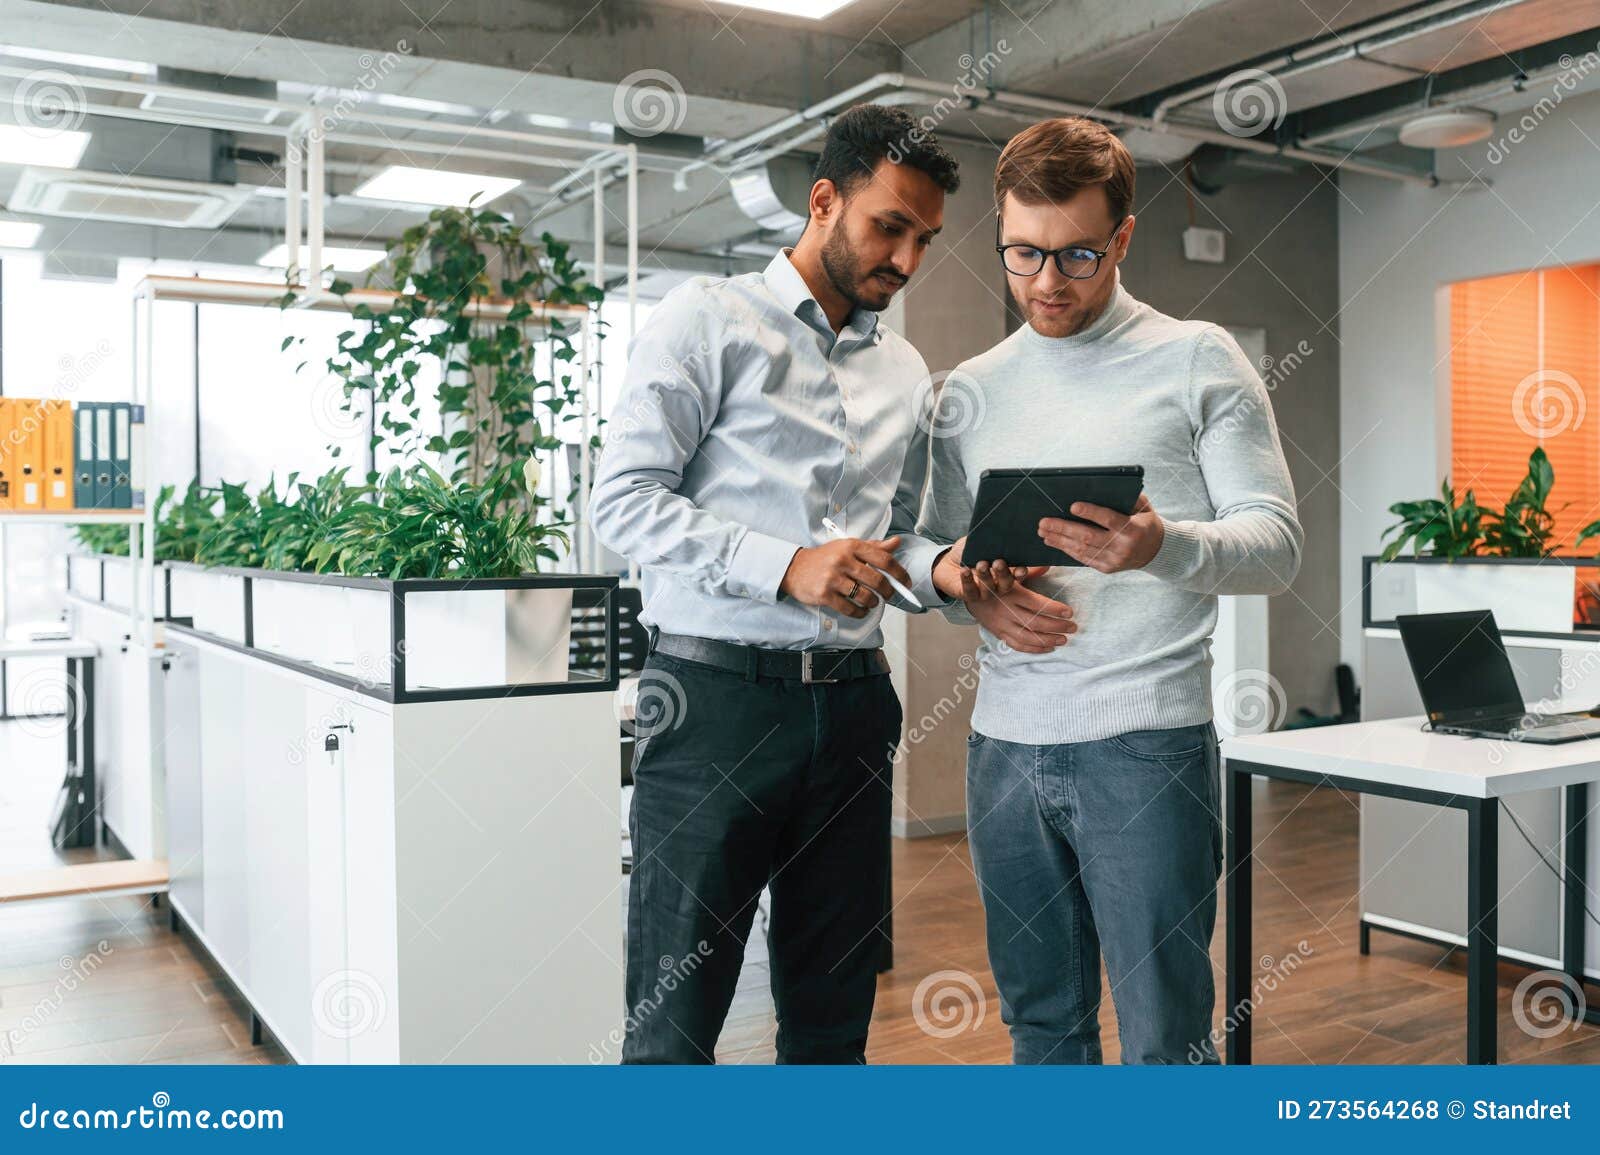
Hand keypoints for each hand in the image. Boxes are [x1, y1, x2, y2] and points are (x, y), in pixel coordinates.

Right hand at [780, 536, 911, 618]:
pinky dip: (859, 612)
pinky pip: (850, 608)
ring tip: (873, 602)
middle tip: (890, 595)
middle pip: (877, 580)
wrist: (794, 568)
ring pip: (865, 596)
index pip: (883, 559)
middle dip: (888, 591)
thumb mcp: (848, 547)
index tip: (906, 582)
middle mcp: (843, 560)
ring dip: (873, 602)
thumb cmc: (825, 558)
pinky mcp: (824, 594)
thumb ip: (873, 546)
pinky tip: (861, 610)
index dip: (899, 572)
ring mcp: (833, 578)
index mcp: (851, 546)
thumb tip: (897, 542)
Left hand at [932, 536, 1049, 602]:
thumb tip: (1001, 531)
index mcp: (1005, 571)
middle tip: (998, 563)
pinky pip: (970, 591)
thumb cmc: (969, 552)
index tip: (1020, 568)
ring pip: (989, 589)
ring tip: (980, 564)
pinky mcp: (969, 595)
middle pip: (1006, 584)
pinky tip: (965, 570)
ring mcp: (984, 592)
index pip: (1018, 574)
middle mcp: (997, 584)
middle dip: (1003, 573)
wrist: (948, 561)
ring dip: (985, 576)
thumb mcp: (982, 542)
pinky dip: (968, 580)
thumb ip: (992, 540)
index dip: (1021, 573)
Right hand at [968, 581, 1076, 654]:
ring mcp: (1001, 624)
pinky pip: (1017, 645)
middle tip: (1073, 627)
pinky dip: (1034, 649)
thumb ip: (1029, 571)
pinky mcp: (999, 633)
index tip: (1070, 612)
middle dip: (1057, 626)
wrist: (969, 592)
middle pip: (1035, 622)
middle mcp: (1006, 610)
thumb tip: (1048, 565)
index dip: (1055, 609)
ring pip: (1028, 637)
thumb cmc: (994, 580)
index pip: (1037, 604)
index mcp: (1011, 593)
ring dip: (1048, 640)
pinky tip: (1048, 647)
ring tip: (1064, 639)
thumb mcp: (1009, 572)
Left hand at [1038, 494, 1164, 573]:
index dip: (1091, 513)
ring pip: (1082, 550)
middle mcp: (1123, 547)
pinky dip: (1067, 550)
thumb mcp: (1143, 508)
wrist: (1156, 551)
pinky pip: (1083, 559)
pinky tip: (1054, 542)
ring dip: (1059, 541)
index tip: (1072, 506)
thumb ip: (1127, 499)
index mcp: (1133, 529)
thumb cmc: (1145, 522)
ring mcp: (1114, 560)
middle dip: (1063, 529)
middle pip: (1088, 537)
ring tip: (1043, 532)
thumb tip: (1102, 488)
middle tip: (1044, 522)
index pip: (1109, 519)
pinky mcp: (1107, 568)